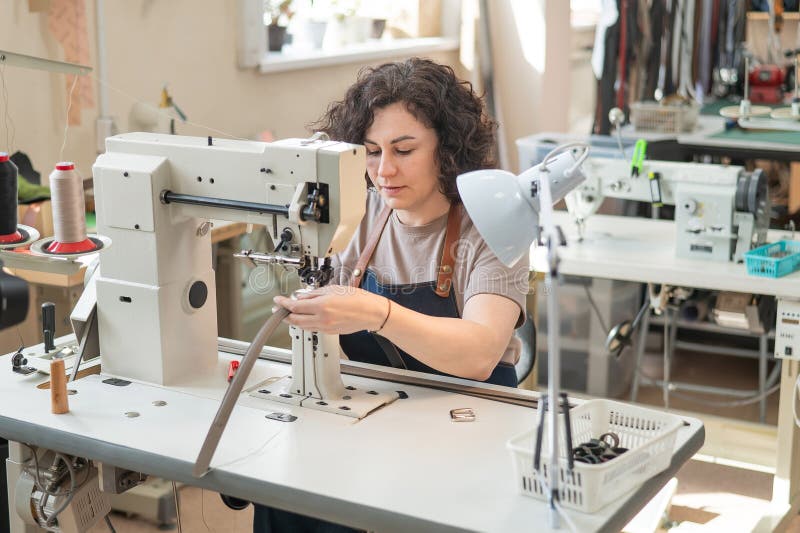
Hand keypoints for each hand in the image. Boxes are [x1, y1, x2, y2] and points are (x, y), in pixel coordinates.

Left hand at [273, 285, 389, 333]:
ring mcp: (325, 328)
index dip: (283, 304)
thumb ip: (315, 294)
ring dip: (293, 320)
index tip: (278, 300)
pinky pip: (312, 328)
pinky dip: (305, 323)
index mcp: (322, 306)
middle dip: (284, 314)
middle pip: (295, 319)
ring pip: (302, 326)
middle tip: (279, 309)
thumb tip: (302, 297)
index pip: (295, 306)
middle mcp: (322, 319)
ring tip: (288, 314)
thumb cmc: (358, 299)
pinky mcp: (329, 332)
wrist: (371, 313)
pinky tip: (304, 318)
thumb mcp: (334, 289)